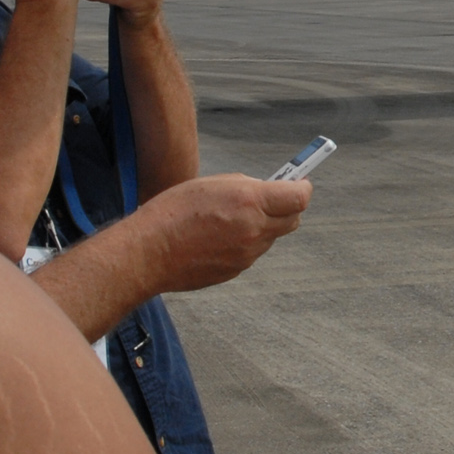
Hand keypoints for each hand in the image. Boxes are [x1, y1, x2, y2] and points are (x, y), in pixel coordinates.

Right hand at [132, 174, 309, 292]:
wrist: (150, 252)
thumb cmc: (174, 211)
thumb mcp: (212, 183)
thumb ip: (245, 186)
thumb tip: (265, 190)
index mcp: (250, 202)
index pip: (299, 198)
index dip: (303, 188)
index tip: (300, 183)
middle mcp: (254, 230)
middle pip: (292, 220)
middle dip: (287, 208)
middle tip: (272, 199)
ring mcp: (247, 254)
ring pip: (270, 237)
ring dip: (262, 226)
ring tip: (229, 218)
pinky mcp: (236, 270)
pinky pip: (251, 252)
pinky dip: (244, 242)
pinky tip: (217, 237)